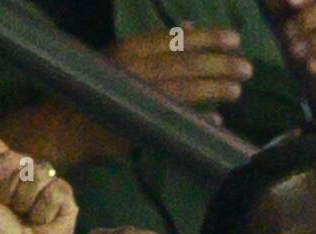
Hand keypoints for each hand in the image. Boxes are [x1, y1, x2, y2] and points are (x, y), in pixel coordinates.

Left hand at [0, 138, 78, 233]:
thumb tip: (17, 157)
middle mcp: (22, 174)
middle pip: (19, 159)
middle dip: (9, 189)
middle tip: (8, 212)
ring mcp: (46, 185)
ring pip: (39, 171)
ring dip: (26, 201)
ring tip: (24, 220)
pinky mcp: (65, 201)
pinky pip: (55, 190)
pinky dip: (44, 211)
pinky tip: (41, 225)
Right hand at [109, 24, 253, 125]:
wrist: (68, 125)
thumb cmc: (100, 86)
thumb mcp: (122, 55)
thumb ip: (155, 42)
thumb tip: (190, 26)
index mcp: (130, 49)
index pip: (175, 40)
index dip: (208, 38)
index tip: (234, 38)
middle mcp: (134, 70)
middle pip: (186, 64)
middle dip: (220, 64)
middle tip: (247, 68)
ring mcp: (137, 97)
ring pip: (184, 90)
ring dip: (214, 89)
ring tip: (237, 90)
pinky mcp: (139, 123)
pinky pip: (176, 119)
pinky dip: (198, 120)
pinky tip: (217, 121)